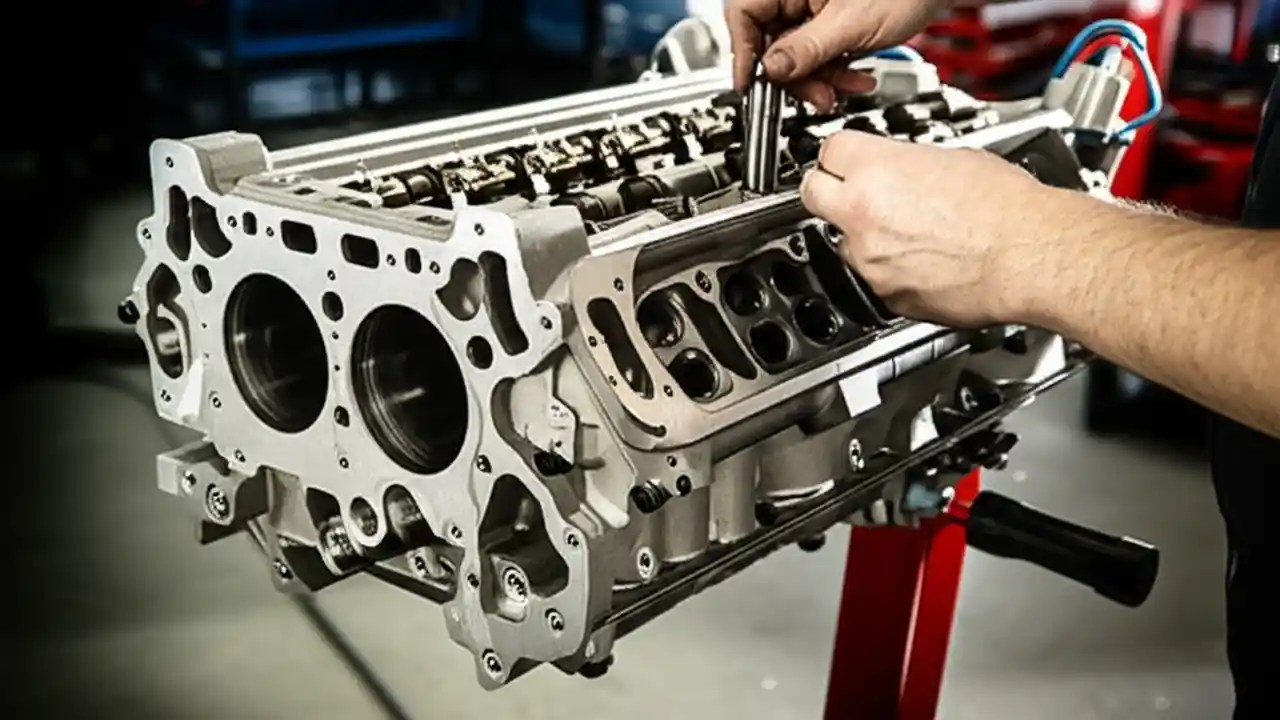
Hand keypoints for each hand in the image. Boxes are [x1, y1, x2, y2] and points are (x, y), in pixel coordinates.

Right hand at [725, 0, 953, 107]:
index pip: (743, 14)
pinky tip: (852, 78)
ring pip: (794, 52)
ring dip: (817, 79)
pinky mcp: (828, 18)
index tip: (751, 83)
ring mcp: (812, 4)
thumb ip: (805, 50)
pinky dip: (833, 69)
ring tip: (841, 90)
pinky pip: (816, 51)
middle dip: (795, 75)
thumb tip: (769, 72)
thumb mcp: (849, 25)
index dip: (743, 52)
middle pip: (770, 40)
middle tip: (815, 94)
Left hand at [800, 131, 1082, 327]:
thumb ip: (907, 162)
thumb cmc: (1006, 207)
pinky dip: (890, 269)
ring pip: (843, 241)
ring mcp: (869, 258)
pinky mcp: (885, 294)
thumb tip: (899, 166)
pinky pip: (873, 276)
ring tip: (911, 232)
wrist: (1030, 255)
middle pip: (813, 193)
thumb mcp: (953, 158)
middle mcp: (861, 214)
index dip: (840, 155)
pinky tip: (925, 259)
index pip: (828, 150)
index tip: (847, 159)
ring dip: (864, 235)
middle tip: (852, 191)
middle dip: (830, 190)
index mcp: (876, 169)